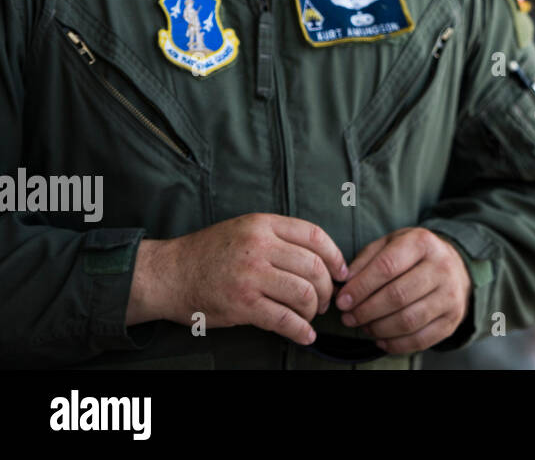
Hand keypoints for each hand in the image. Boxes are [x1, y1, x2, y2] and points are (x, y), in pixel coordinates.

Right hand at [138, 213, 347, 344]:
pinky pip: (284, 320)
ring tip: (310, 315)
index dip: (335, 256)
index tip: (341, 272)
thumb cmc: (208, 253)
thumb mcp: (245, 229)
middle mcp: (260, 247)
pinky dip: (300, 330)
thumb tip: (320, 259)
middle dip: (327, 288)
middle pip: (314, 267)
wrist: (168, 274)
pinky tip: (304, 334)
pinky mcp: (242, 305)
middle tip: (325, 300)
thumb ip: (278, 238)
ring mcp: (251, 276)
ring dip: (314, 309)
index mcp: (263, 225)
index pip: (315, 236)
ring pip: (304, 294)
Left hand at [335, 227, 470, 353]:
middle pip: (397, 296)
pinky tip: (381, 339)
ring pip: (408, 321)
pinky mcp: (452, 319)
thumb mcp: (391, 244)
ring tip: (364, 327)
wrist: (455, 267)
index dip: (361, 287)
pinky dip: (395, 344)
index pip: (387, 266)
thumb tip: (346, 284)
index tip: (342, 301)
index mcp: (423, 243)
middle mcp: (442, 267)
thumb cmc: (414, 256)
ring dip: (378, 328)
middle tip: (348, 318)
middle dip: (366, 311)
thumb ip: (366, 260)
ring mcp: (450, 295)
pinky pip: (420, 340)